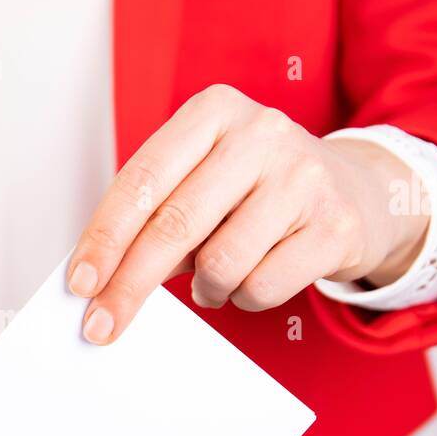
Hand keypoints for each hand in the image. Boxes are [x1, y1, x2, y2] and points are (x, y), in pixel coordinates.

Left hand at [67, 85, 428, 343]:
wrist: (356, 190)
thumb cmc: (257, 188)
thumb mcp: (202, 179)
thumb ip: (155, 216)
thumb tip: (100, 280)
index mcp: (213, 112)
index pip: (142, 180)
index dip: (104, 238)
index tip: (80, 283)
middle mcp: (261, 133)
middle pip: (174, 225)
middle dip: (130, 284)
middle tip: (102, 323)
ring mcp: (303, 177)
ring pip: (220, 263)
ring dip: (204, 288)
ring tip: (212, 280)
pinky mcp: (335, 225)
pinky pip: (262, 286)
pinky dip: (244, 298)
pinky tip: (252, 278)